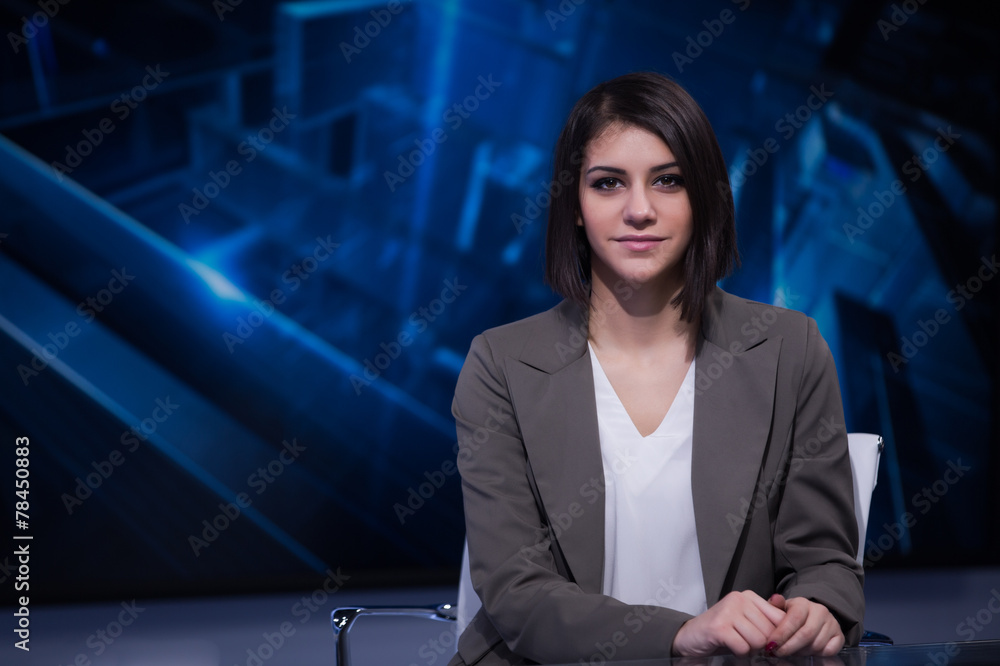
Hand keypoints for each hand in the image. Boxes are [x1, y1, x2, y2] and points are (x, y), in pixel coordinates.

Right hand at [671, 590, 785, 656]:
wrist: (690, 637)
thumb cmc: (721, 631)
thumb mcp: (746, 621)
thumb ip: (766, 619)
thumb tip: (791, 623)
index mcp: (749, 596)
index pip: (780, 618)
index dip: (778, 637)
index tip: (769, 645)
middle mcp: (739, 599)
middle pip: (770, 632)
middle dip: (761, 645)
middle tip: (746, 644)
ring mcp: (728, 611)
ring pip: (758, 641)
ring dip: (749, 649)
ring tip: (737, 644)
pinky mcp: (719, 627)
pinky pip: (743, 647)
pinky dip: (738, 653)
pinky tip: (729, 647)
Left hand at [765, 594, 844, 655]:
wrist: (812, 617)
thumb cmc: (792, 615)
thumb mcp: (781, 608)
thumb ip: (775, 606)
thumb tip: (775, 598)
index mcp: (803, 603)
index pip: (794, 618)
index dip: (782, 633)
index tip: (772, 644)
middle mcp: (820, 611)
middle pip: (806, 633)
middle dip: (790, 646)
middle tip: (779, 653)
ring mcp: (832, 623)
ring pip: (817, 644)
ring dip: (802, 652)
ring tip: (792, 651)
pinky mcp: (840, 635)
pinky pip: (829, 650)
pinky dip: (817, 654)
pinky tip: (808, 651)